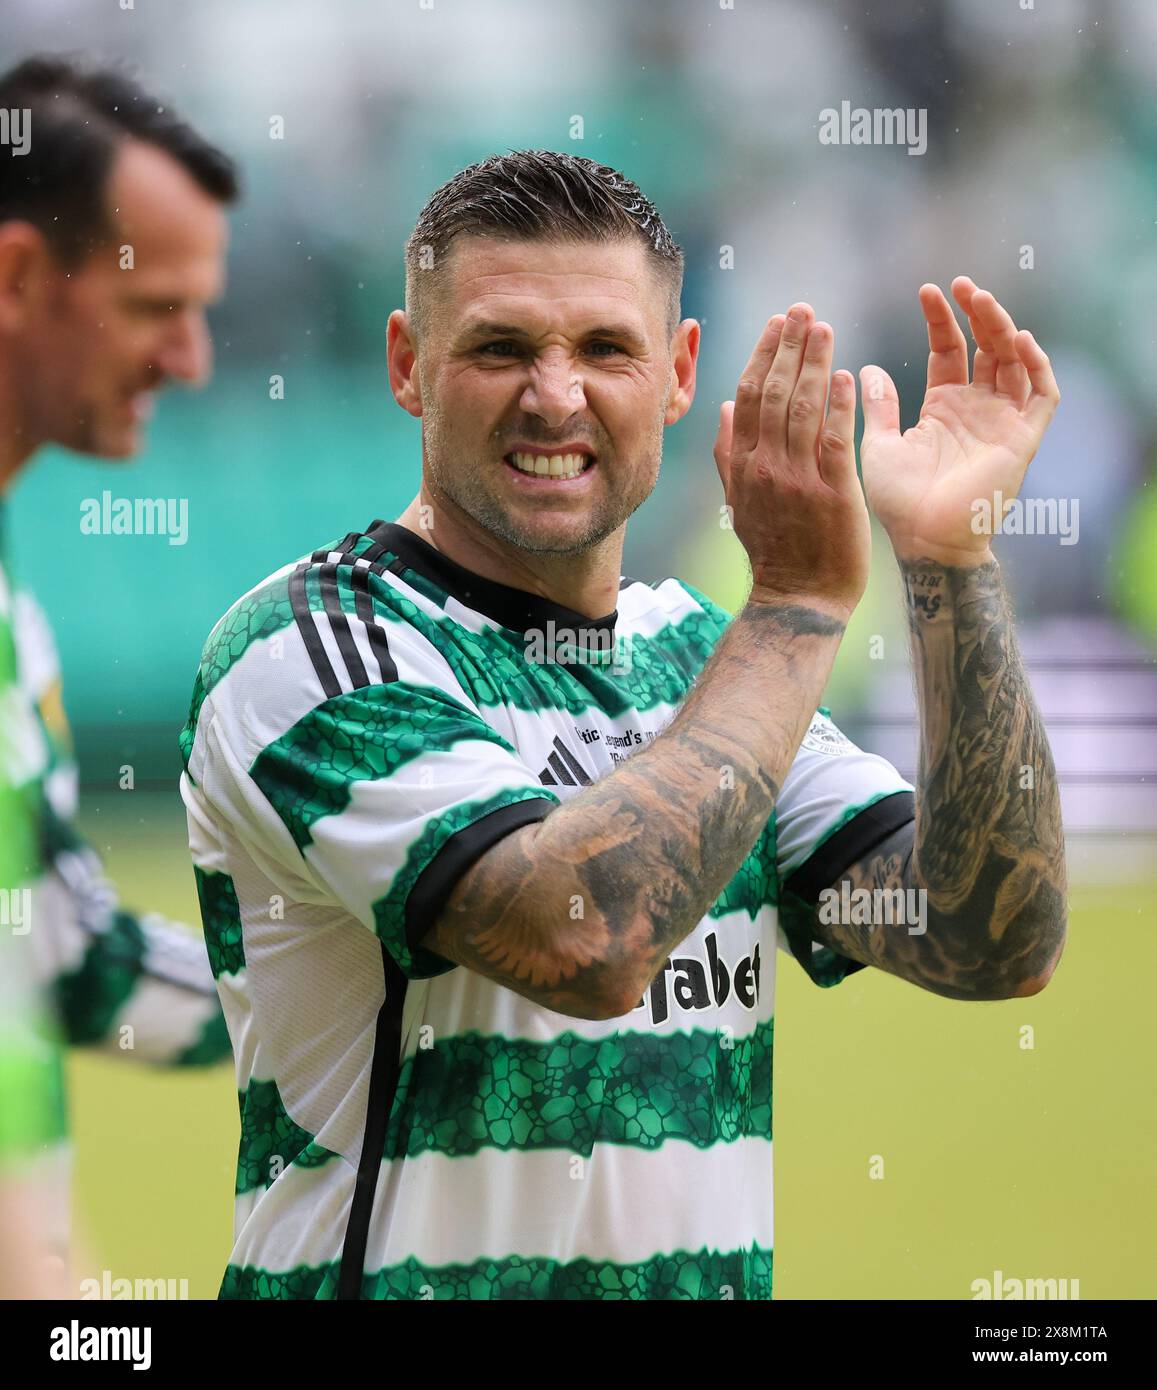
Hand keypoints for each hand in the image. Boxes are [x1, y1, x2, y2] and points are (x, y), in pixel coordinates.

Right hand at [714, 303, 870, 620]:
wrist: (799, 598)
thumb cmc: (774, 552)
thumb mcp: (739, 503)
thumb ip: (728, 455)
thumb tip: (722, 409)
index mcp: (743, 466)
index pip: (747, 397)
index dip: (762, 354)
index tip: (777, 323)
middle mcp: (766, 467)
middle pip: (772, 393)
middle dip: (788, 346)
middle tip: (803, 309)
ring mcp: (798, 479)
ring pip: (801, 407)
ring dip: (813, 362)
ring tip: (824, 327)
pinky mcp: (832, 492)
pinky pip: (833, 438)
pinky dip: (837, 403)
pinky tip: (845, 373)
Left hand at [859, 277, 1060, 567]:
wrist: (924, 540)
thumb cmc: (899, 502)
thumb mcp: (879, 445)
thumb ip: (879, 406)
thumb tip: (866, 368)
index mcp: (943, 408)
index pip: (950, 351)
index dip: (942, 321)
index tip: (927, 291)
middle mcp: (976, 409)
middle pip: (986, 347)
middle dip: (976, 313)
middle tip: (961, 284)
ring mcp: (1002, 421)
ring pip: (1015, 361)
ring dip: (1003, 328)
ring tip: (982, 299)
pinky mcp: (1023, 439)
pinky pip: (1042, 395)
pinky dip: (1037, 365)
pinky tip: (1021, 340)